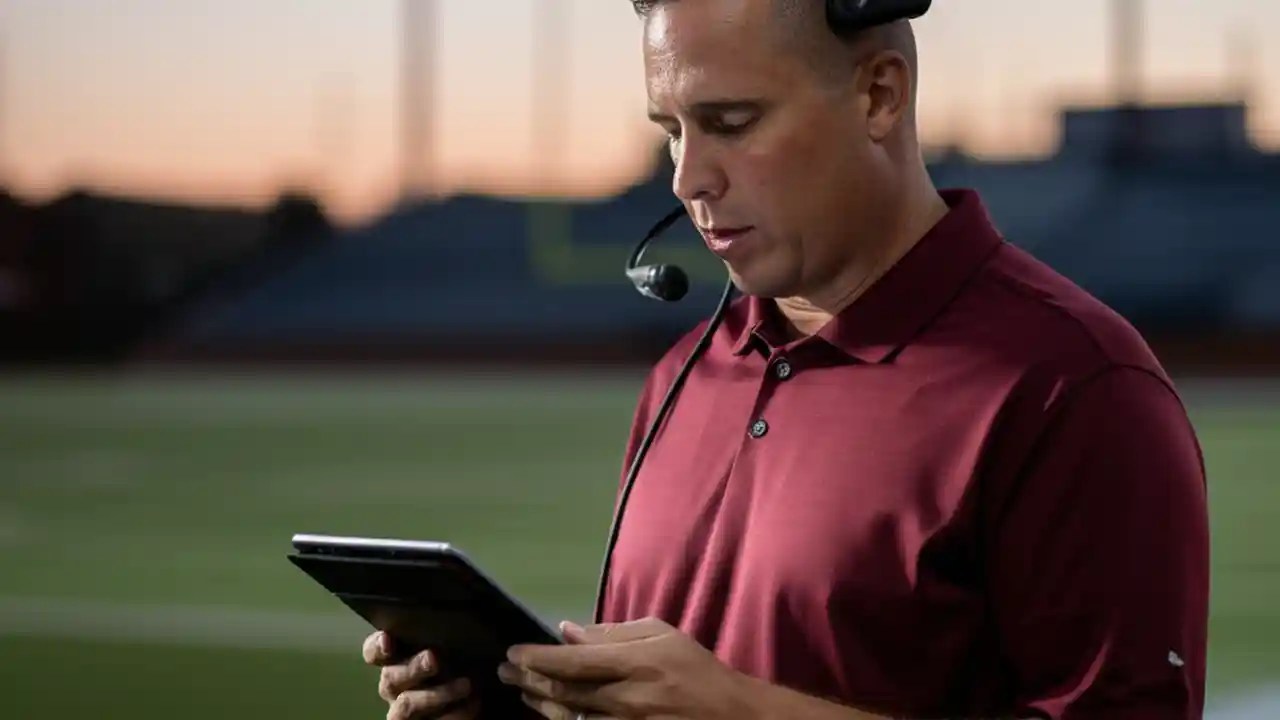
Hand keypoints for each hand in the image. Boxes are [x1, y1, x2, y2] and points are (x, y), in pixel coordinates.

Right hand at [362, 630, 479, 719]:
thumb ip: (442, 638)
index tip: (387, 638)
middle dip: (413, 668)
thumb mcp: (453, 647)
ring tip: (466, 684)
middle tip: (433, 658)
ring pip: (407, 704)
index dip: (376, 647)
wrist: (477, 695)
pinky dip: (454, 713)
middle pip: (391, 678)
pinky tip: (473, 703)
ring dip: (436, 694)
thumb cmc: (461, 665)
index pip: (374, 653)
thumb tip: (451, 623)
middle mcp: (395, 686)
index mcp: (397, 660)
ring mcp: (404, 711)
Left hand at [499, 617, 751, 719]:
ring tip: (519, 689)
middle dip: (527, 680)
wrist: (728, 716)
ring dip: (538, 703)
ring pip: (568, 715)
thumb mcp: (662, 635)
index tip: (513, 652)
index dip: (537, 658)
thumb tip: (569, 630)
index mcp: (632, 664)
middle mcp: (622, 698)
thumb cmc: (695, 670)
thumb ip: (614, 632)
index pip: (572, 662)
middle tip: (504, 670)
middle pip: (562, 692)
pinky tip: (548, 712)